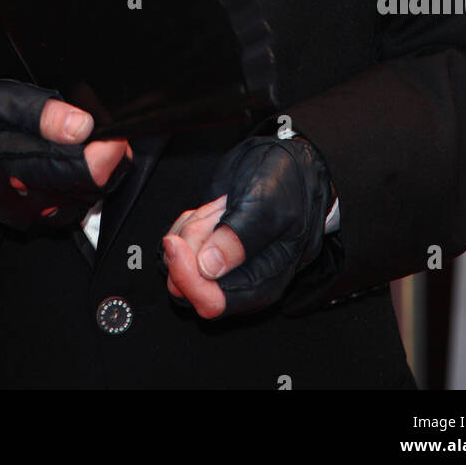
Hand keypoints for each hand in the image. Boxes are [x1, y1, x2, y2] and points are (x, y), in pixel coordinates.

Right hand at [0, 79, 132, 230]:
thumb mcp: (1, 101)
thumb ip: (43, 114)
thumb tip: (82, 126)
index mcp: (17, 165)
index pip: (80, 172)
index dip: (108, 156)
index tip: (118, 136)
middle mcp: (25, 199)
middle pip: (89, 189)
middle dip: (109, 163)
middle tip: (111, 137)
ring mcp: (30, 215)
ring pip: (85, 201)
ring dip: (99, 177)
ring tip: (94, 149)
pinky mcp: (32, 223)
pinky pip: (72, 210)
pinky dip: (84, 190)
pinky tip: (79, 169)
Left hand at [162, 136, 332, 318]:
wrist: (286, 162)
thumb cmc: (287, 182)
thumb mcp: (267, 203)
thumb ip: (240, 236)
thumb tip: (209, 268)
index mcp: (264, 280)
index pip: (213, 303)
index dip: (188, 277)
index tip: (178, 245)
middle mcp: (242, 279)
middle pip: (190, 282)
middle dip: (191, 244)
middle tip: (216, 214)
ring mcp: (223, 265)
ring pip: (179, 264)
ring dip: (190, 230)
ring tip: (221, 209)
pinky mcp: (209, 250)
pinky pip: (179, 246)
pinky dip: (185, 225)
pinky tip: (211, 211)